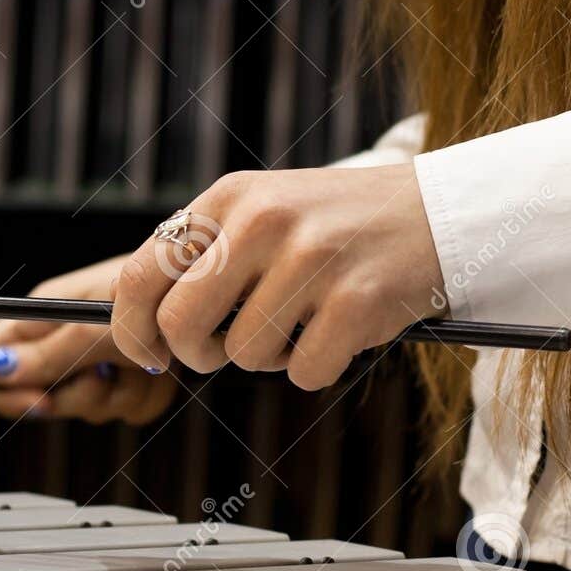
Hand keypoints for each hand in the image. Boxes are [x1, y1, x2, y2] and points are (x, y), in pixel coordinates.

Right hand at [0, 256, 177, 423]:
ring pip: (88, 407)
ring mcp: (97, 361)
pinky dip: (145, 396)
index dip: (7, 390)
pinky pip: (125, 409)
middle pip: (40, 395)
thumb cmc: (147, 293)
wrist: (204, 292)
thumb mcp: (90, 327)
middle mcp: (63, 339)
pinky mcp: (130, 377)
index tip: (42, 401)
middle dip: (77, 395)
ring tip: (137, 363)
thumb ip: (44, 355)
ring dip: (118, 394)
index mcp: (41, 318)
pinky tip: (158, 372)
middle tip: (101, 374)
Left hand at [110, 164, 443, 389]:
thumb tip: (140, 328)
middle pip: (180, 326)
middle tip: (226, 348)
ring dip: (271, 356)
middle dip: (198, 355)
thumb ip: (202, 257)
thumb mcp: (260, 213)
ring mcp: (311, 259)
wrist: (437, 213)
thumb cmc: (333, 227)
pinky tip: (341, 330)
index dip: (133, 330)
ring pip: (244, 356)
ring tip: (305, 318)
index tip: (151, 354)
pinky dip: (318, 367)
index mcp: (229, 197)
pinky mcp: (356, 300)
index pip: (138, 275)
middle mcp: (263, 220)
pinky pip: (302, 373)